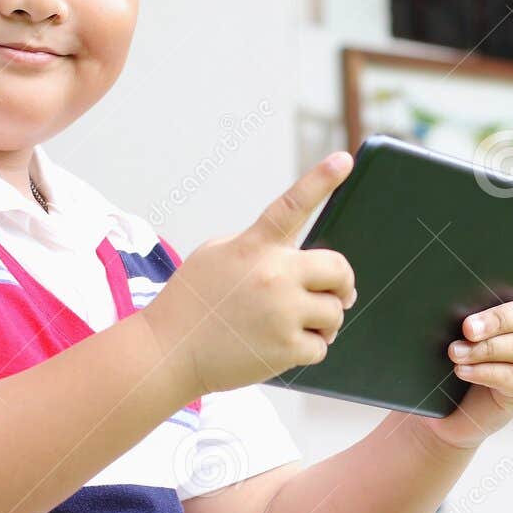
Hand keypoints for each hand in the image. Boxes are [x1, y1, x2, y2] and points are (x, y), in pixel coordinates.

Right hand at [141, 152, 358, 396]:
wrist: (167, 353)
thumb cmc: (192, 303)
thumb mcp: (215, 256)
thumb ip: (258, 246)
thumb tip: (301, 260)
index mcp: (254, 246)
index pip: (292, 205)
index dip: (321, 180)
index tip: (344, 159)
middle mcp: (272, 275)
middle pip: (339, 269)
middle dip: (342, 283)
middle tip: (336, 293)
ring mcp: (282, 312)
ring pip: (335, 312)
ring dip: (323, 320)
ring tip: (296, 324)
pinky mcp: (285, 348)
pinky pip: (322, 346)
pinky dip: (308, 348)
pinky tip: (282, 346)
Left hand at [410, 298, 512, 450]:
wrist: (444, 412)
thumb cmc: (446, 368)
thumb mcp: (446, 341)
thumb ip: (452, 323)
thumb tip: (438, 307)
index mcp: (510, 316)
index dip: (498, 308)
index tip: (469, 319)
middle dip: (496, 321)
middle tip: (467, 329)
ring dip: (486, 348)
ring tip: (456, 353)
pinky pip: (511, 377)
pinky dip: (485, 372)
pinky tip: (462, 371)